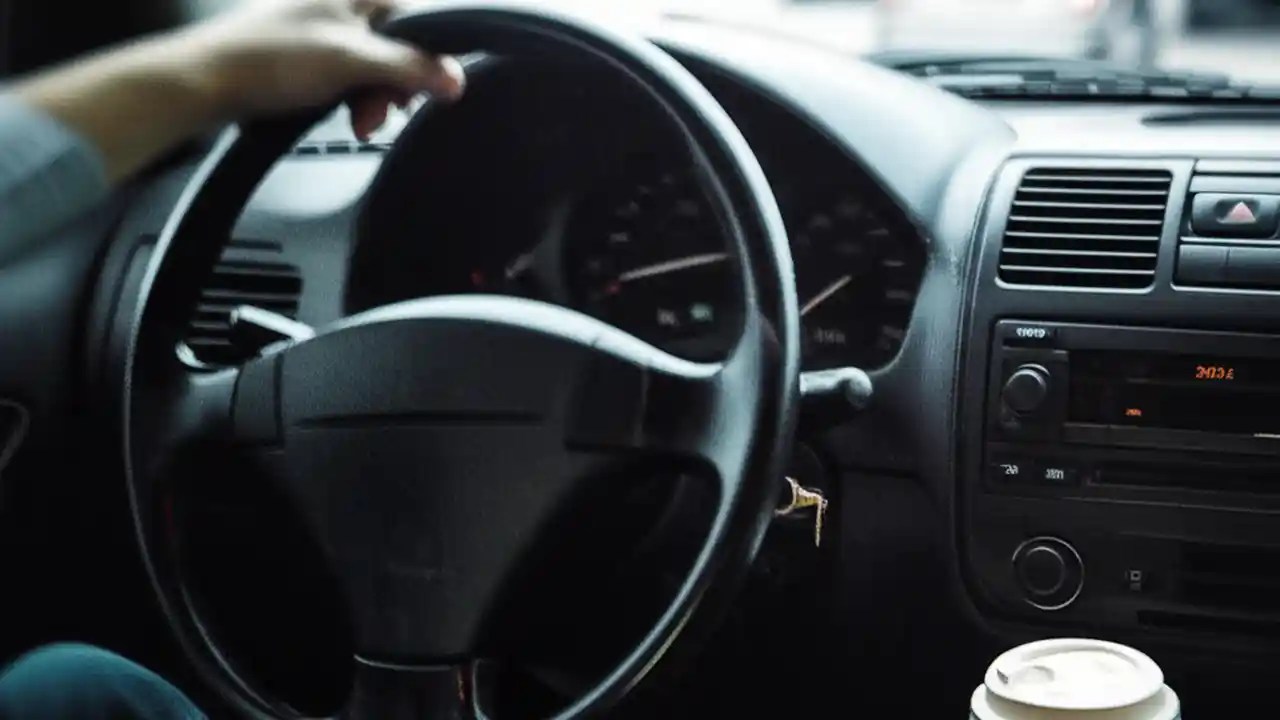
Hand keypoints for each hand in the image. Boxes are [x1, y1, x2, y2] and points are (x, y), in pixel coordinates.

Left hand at [188, 0, 465, 137]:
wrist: (207, 83)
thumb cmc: (268, 60)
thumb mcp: (351, 62)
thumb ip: (408, 67)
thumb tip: (456, 77)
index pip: (416, 19)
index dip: (427, 59)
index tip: (430, 91)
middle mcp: (340, 5)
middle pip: (396, 46)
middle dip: (394, 86)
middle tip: (382, 114)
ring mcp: (322, 31)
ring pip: (372, 67)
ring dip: (372, 100)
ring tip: (358, 122)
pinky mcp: (307, 57)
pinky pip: (347, 78)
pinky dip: (350, 100)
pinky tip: (342, 115)